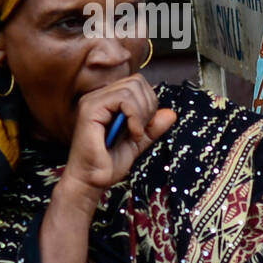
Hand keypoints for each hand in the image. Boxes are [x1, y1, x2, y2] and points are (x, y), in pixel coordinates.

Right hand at [61, 75, 176, 205]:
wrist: (91, 181)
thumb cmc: (108, 164)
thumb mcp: (137, 142)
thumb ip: (152, 127)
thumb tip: (171, 113)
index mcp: (106, 101)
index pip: (137, 84)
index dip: (149, 102)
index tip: (145, 126)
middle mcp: (98, 96)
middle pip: (136, 81)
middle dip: (148, 105)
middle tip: (142, 129)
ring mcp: (92, 100)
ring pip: (131, 88)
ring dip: (141, 112)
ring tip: (136, 133)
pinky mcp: (91, 109)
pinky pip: (122, 98)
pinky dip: (135, 115)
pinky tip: (133, 133)